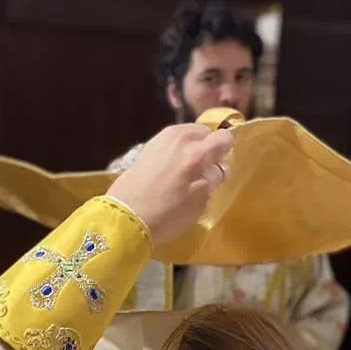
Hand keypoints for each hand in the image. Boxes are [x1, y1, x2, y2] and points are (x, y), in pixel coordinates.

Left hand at [108, 124, 233, 244]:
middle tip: (203, 170)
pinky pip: (171, 140)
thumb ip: (213, 180)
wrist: (124, 217)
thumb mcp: (198, 202)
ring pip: (186, 134)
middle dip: (208, 147)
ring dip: (191, 146)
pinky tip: (171, 168)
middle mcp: (180, 139)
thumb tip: (219, 168)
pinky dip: (176, 149)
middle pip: (204, 132)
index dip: (226, 152)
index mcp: (197, 153)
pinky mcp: (147, 146)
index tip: (220, 167)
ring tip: (187, 169)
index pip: (224, 138)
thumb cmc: (166, 214)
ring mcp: (161, 139)